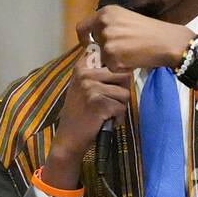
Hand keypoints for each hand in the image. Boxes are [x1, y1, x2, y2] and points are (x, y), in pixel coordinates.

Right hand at [44, 51, 130, 187]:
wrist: (69, 138)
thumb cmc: (80, 113)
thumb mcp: (83, 86)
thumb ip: (100, 73)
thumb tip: (128, 67)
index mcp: (82, 66)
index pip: (113, 58)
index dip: (118, 72)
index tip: (110, 84)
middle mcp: (85, 73)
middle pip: (123, 75)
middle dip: (122, 91)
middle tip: (110, 103)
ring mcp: (91, 87)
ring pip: (125, 93)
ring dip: (120, 106)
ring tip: (107, 113)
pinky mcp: (99, 103)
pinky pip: (122, 107)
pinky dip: (118, 118)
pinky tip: (106, 121)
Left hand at [75, 5, 192, 71]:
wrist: (167, 42)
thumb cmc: (151, 31)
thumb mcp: (126, 19)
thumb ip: (108, 26)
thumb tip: (94, 39)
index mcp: (106, 12)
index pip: (82, 27)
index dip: (84, 39)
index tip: (89, 45)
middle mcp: (104, 24)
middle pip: (94, 45)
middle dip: (105, 51)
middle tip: (124, 51)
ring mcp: (108, 41)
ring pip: (103, 57)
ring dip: (115, 60)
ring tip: (133, 53)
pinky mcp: (113, 57)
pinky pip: (111, 67)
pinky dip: (122, 68)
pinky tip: (135, 60)